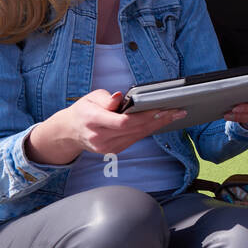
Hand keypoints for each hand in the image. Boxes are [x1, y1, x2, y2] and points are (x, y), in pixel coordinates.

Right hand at [28, 89, 185, 164]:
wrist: (70, 132)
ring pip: (138, 135)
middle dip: (158, 119)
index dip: (144, 116)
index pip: (123, 122)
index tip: (160, 109)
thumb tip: (120, 98)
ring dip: (158, 125)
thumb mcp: (90, 98)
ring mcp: (108, 147)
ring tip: (175, 115)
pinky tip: (161, 122)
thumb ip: (105, 99)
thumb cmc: (82, 111)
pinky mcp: (114, 150)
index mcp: (93, 120)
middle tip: (177, 111)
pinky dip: (149, 130)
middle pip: (135, 129)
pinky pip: (135, 139)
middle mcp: (100, 137)